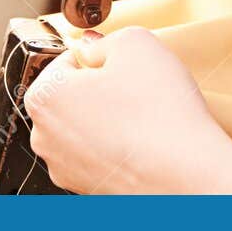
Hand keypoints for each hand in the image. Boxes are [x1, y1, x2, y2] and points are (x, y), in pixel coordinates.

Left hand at [23, 27, 231, 194]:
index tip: (125, 69)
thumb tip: (92, 48)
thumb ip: (104, 39)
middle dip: (102, 91)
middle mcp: (44, 138)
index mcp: (45, 96)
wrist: (187, 178)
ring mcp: (65, 170)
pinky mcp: (89, 192)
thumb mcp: (136, 43)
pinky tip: (146, 146)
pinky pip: (102, 157)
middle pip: (73, 96)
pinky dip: (120, 150)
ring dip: (112, 121)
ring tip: (145, 122)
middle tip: (138, 93)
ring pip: (88, 128)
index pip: (69, 61)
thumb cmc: (160, 111)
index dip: (102, 59)